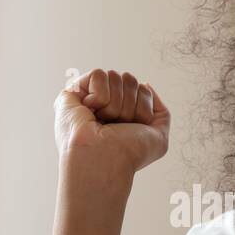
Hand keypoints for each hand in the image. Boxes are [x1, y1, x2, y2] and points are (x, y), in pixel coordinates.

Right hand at [53, 68, 170, 179]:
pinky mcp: (73, 92)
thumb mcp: (159, 137)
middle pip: (130, 80)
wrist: (106, 160)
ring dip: (116, 104)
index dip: (143, 108)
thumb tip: (145, 84)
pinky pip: (98, 74)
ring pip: (115, 76)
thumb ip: (161, 111)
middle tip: (116, 126)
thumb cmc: (129, 154)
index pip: (142, 89)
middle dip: (130, 105)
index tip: (132, 128)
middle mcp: (107, 104)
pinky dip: (101, 96)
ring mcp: (89, 98)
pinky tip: (91, 112)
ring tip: (104, 122)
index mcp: (124, 112)